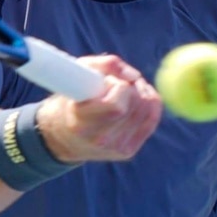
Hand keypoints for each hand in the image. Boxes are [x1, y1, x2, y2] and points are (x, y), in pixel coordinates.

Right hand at [35, 54, 162, 162]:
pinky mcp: (127, 151)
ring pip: (147, 111)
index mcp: (81, 123)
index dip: (119, 87)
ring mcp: (115, 148)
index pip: (117, 107)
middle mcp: (99, 140)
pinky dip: (150, 104)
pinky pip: (151, 120)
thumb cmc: (75, 96)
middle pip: (136, 105)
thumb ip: (107, 65)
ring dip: (141, 93)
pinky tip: (138, 98)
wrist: (65, 135)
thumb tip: (134, 76)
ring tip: (124, 91)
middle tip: (118, 83)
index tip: (108, 81)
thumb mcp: (81, 72)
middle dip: (132, 86)